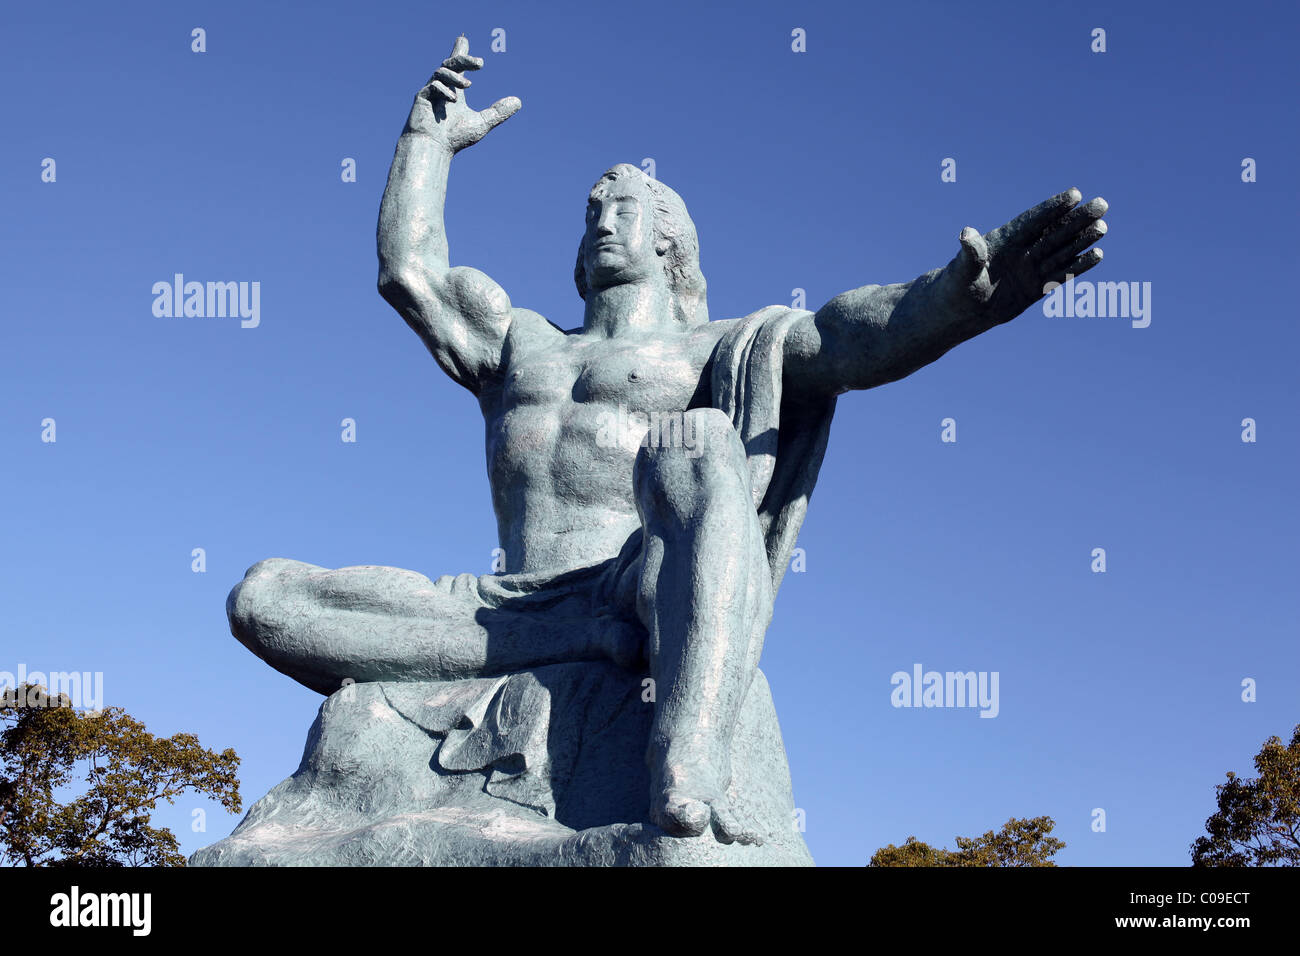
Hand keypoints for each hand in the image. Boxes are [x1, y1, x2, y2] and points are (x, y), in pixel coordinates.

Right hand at [408, 35, 520, 151]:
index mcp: (455, 89)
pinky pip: (433, 86)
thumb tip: (519, 101)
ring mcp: (430, 91)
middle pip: (451, 63)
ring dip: (456, 77)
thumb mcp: (482, 123)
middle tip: (480, 63)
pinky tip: (453, 100)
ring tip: (469, 85)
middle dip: (464, 57)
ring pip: (441, 72)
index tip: (464, 39)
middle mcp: (442, 87)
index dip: (461, 52)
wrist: (434, 148)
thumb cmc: (455, 138)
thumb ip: (498, 112)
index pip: (458, 66)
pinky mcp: (421, 97)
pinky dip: (445, 90)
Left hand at [940, 188, 1107, 326]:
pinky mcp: (1036, 288)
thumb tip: (966, 234)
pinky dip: (1078, 266)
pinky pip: (1061, 275)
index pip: (1033, 221)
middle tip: (1101, 204)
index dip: (1053, 208)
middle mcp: (1021, 251)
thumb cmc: (954, 287)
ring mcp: (1030, 269)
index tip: (1075, 194)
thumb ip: (970, 253)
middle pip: (1053, 232)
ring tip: (1102, 227)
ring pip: (1061, 251)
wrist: (957, 314)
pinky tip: (1097, 254)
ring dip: (1082, 240)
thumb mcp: (961, 270)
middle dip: (1076, 219)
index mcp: (1004, 241)